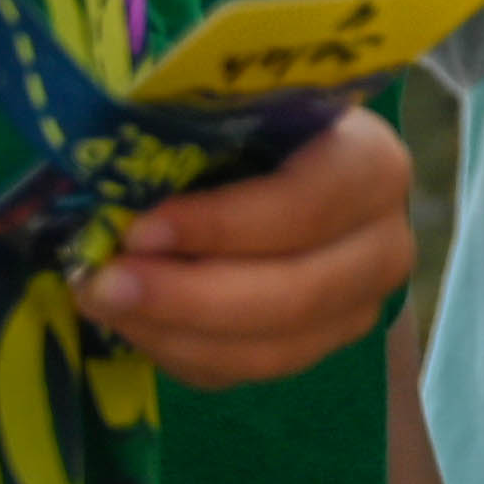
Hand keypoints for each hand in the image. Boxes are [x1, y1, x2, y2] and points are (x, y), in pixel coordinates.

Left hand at [80, 98, 411, 387]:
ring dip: (173, 332)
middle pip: (297, 294)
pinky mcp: (313, 350)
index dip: (223, 226)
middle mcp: (383, 244)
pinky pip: (242, 372)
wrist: (267, 169)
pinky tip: (130, 320)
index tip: (140, 229)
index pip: (308, 207)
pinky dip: (177, 353)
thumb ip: (194, 131)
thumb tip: (116, 162)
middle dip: (188, 296)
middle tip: (103, 283)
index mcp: (372, 165)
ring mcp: (355, 307)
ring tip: (101, 301)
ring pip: (271, 349)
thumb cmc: (250, 127)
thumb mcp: (234, 112)